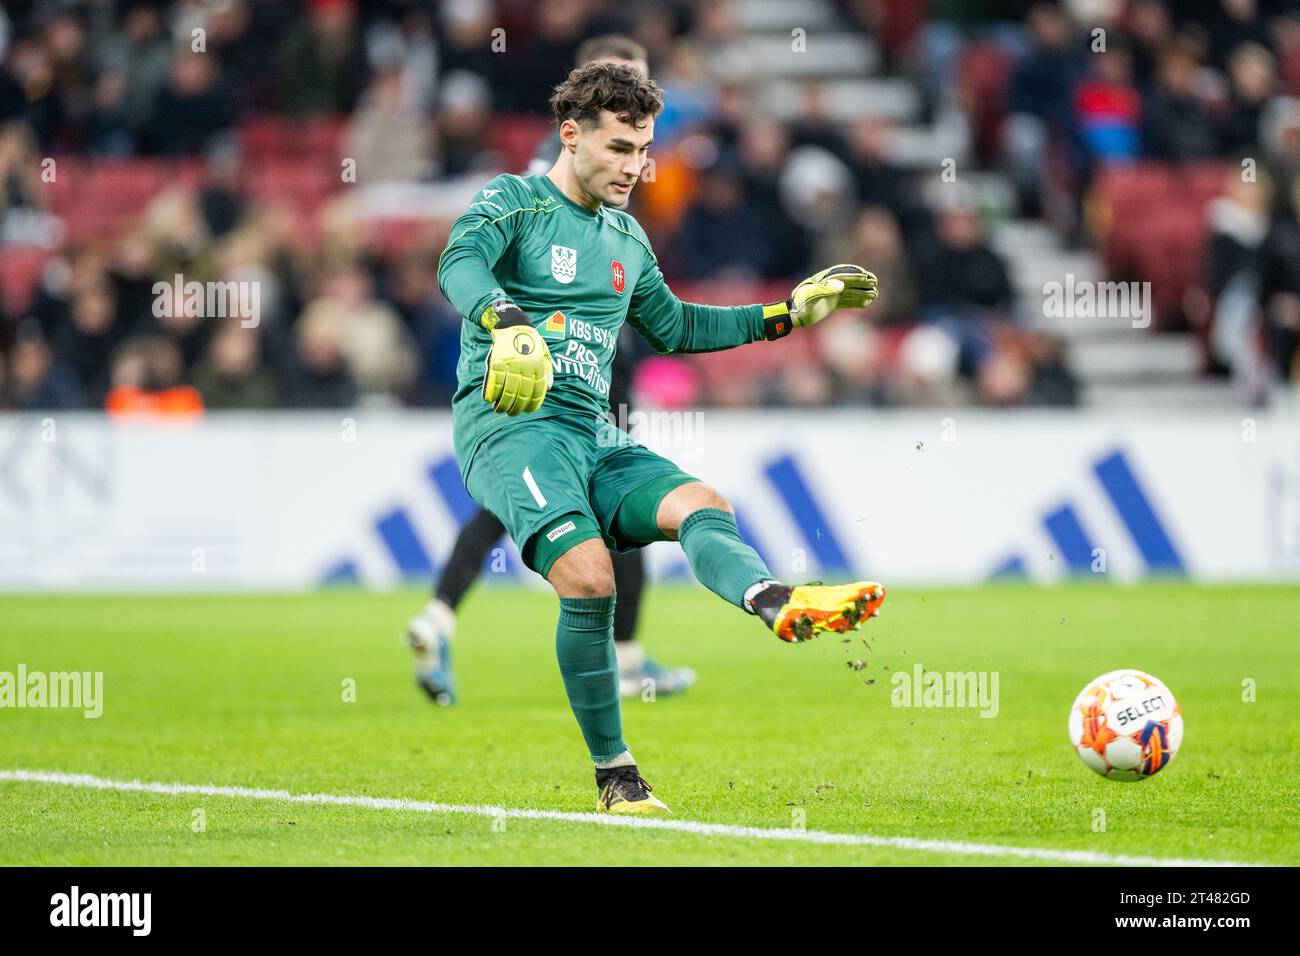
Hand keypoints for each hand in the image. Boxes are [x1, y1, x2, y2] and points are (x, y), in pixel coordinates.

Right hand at [481, 307, 552, 414]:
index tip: (527, 411)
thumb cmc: (529, 340)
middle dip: (515, 408)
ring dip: (502, 404)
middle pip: (520, 395)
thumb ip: (547, 370)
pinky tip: (490, 399)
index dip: (532, 405)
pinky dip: (491, 393)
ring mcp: (509, 366)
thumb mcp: (543, 353)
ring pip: (506, 392)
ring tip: (500, 409)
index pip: (536, 392)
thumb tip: (549, 388)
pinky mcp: (496, 362)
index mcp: (537, 367)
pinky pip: (493, 382)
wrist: (511, 324)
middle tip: (511, 413)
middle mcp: (524, 368)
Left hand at [762, 264, 878, 338]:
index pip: (842, 276)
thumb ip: (825, 290)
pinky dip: (856, 302)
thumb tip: (841, 285)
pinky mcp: (830, 304)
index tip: (867, 277)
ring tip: (875, 294)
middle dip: (862, 282)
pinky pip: (846, 302)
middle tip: (875, 282)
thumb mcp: (811, 297)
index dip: (855, 276)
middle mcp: (828, 286)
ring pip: (850, 292)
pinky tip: (866, 304)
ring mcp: (830, 295)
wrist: (792, 317)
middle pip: (849, 282)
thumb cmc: (799, 306)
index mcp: (823, 280)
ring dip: (862, 293)